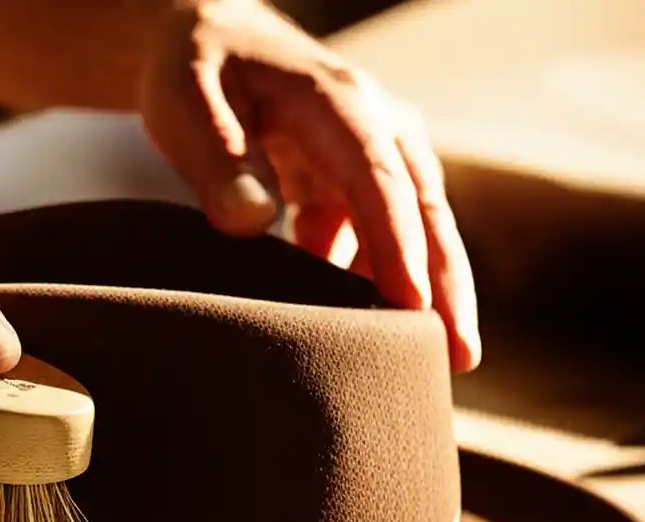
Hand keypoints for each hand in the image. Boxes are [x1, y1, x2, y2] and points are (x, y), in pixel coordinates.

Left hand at [139, 0, 479, 371]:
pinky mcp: (361, 175)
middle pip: (423, 211)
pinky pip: (382, 232)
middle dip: (444, 286)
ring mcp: (375, 149)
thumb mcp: (185, 102)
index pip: (378, 182)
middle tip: (459, 358)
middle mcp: (375, 122)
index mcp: (338, 102)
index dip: (397, 248)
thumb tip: (251, 222)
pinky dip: (381, 278)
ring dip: (424, 290)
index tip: (412, 309)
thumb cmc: (197, 66)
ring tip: (426, 364)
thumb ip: (216, 160)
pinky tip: (365, 331)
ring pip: (415, 226)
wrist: (212, 34)